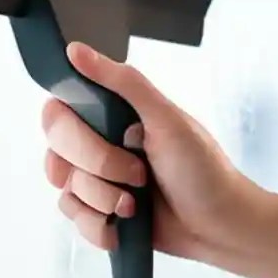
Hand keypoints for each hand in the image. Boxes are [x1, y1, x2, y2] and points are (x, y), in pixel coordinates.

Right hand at [41, 42, 269, 266]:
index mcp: (112, 115)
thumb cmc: (204, 170)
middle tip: (138, 174)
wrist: (220, 227)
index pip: (58, 114)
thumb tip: (76, 51)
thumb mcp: (167, 118)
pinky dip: (98, 227)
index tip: (101, 139)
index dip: (71, 133)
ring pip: (65, 190)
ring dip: (103, 201)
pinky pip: (74, 220)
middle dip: (100, 169)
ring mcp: (97, 181)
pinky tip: (124, 225)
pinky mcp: (100, 214)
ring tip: (135, 205)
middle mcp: (98, 144)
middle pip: (57, 154)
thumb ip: (123, 82)